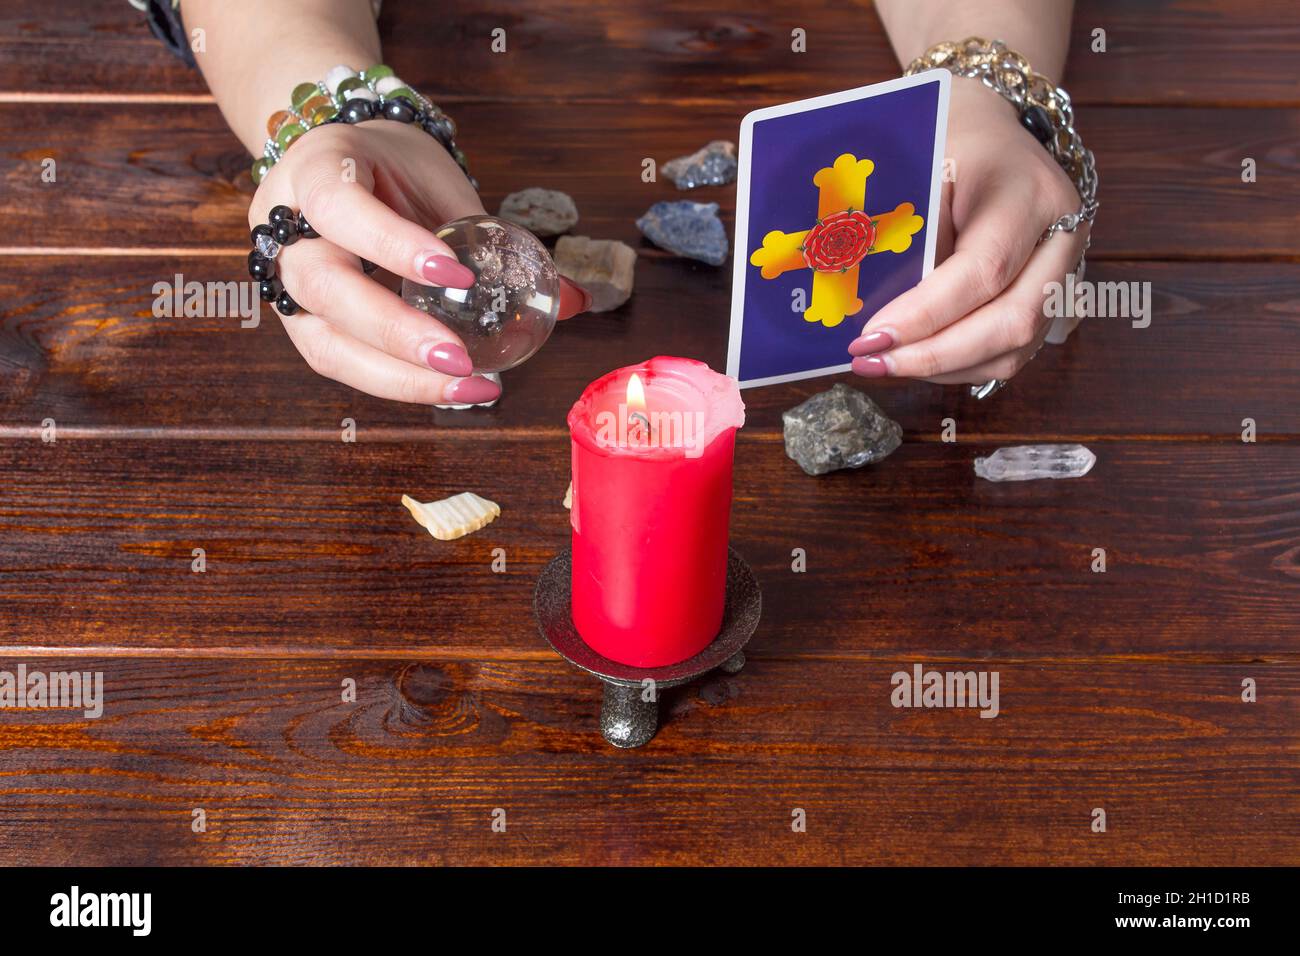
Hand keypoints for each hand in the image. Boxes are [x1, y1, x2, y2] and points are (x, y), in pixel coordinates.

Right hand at [250, 120, 588, 403]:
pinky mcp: (302, 323)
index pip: (340, 207)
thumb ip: (493, 237)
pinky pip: (341, 363)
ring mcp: (284, 282)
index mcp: (315, 169)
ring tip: (469, 388)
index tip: (456, 274)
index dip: (392, 244)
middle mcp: (283, 228)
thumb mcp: (442, 184)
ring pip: (324, 343)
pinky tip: (449, 390)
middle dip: (395, 332)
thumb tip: (574, 299)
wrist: (341, 164)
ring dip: (398, 376)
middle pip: (324, 288)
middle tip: (460, 358)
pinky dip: (396, 383)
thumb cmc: (392, 170)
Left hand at [848, 77, 1088, 384]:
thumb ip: (908, 239)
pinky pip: (1012, 349)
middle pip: (1012, 321)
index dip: (925, 314)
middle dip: (935, 356)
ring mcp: (1066, 270)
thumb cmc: (950, 142)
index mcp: (1029, 195)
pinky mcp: (1053, 296)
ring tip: (887, 363)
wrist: (992, 132)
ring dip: (945, 367)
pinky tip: (917, 357)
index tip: (871, 336)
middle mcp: (1062, 236)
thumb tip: (874, 312)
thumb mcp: (922, 170)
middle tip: (873, 361)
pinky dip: (961, 363)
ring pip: (1015, 347)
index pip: (983, 271)